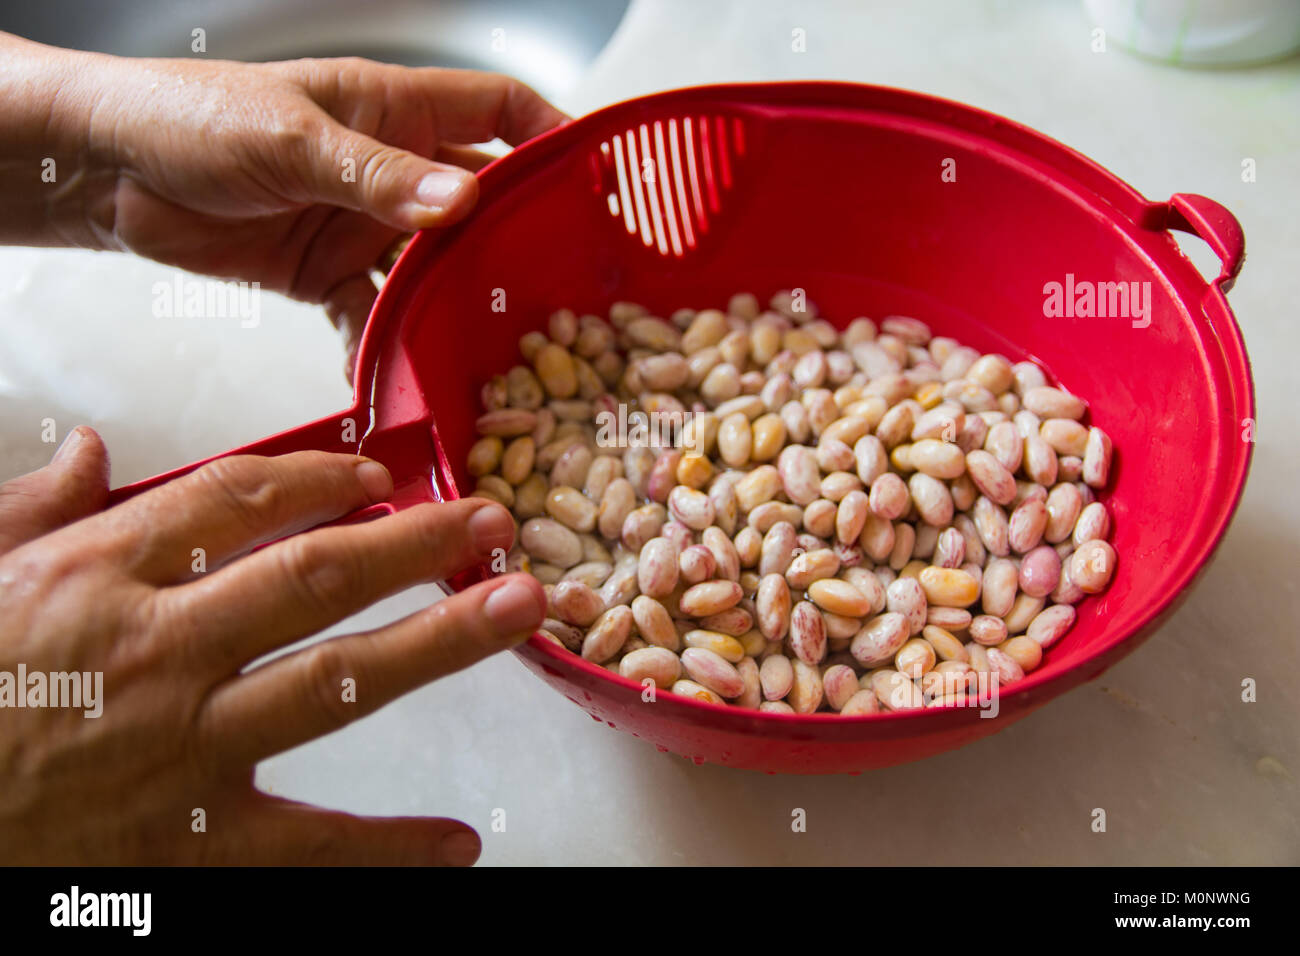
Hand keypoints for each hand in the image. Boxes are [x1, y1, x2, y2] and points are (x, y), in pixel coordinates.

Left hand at [0, 34, 567, 377]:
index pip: (500, 111)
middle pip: (479, 207)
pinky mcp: (325, 275)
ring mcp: (362, 226)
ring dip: (453, 309)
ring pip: (432, 272)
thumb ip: (375, 175)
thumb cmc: (193, 117)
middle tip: (558, 298)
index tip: (594, 186)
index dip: (551, 140)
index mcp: (396, 110)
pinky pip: (372, 317)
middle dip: (516, 246)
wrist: (108, 170)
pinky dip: (383, 349)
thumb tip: (462, 204)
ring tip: (489, 354)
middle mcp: (393, 170)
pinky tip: (394, 382)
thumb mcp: (290, 138)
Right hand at [0, 426, 544, 864]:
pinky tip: (457, 841)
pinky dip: (387, 846)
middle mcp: (156, 649)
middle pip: (313, 577)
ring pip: (335, 681)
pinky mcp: (187, 842)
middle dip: (415, 542)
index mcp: (99, 576)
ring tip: (517, 608)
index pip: (238, 500)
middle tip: (492, 519)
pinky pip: (306, 845)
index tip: (377, 473)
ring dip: (439, 641)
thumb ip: (37, 509)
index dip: (321, 477)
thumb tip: (95, 453)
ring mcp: (180, 747)